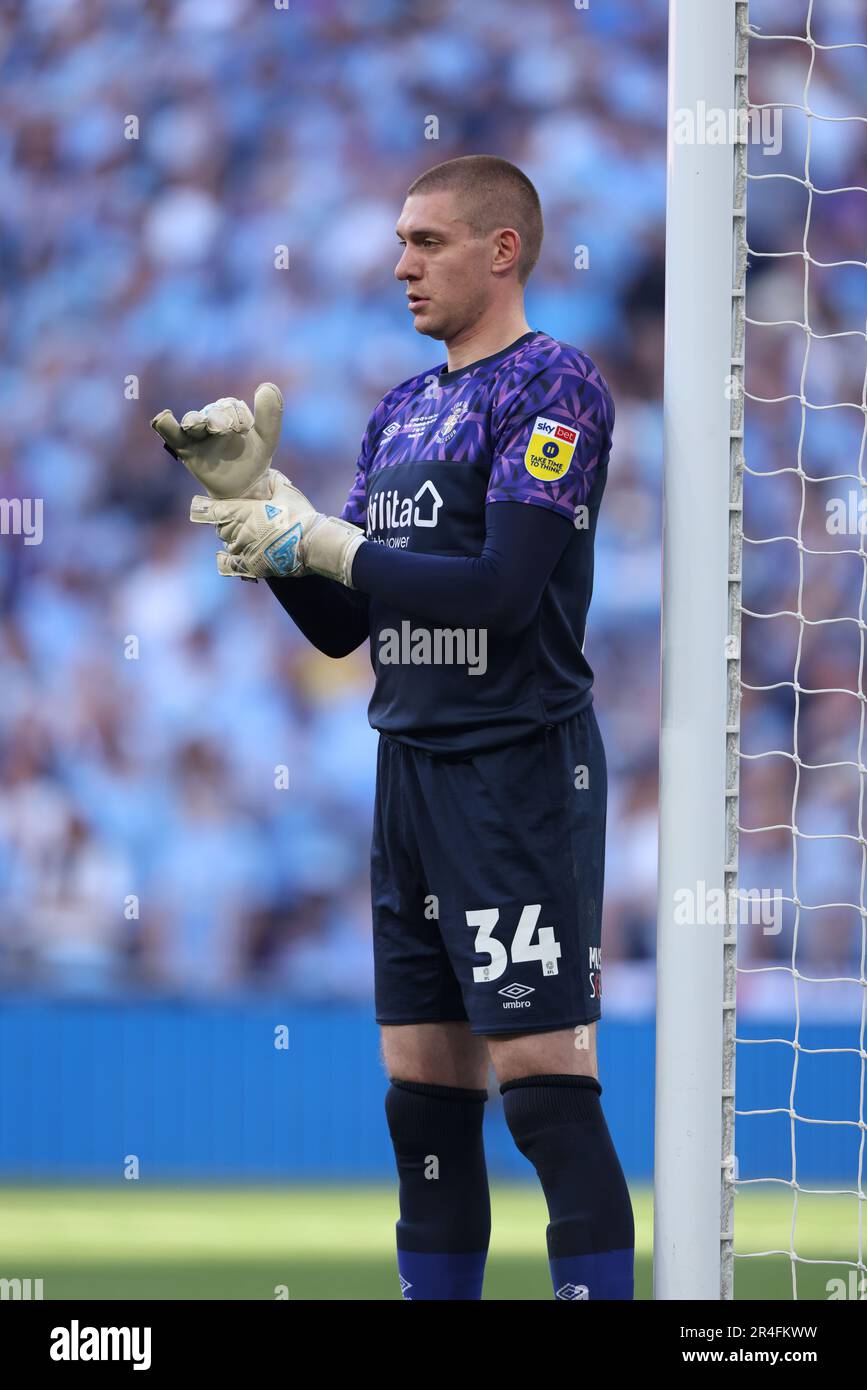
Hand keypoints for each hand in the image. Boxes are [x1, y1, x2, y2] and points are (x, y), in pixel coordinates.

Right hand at [151, 382, 282, 499]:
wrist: (244, 487)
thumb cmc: (253, 459)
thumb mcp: (267, 438)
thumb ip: (270, 415)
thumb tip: (266, 385)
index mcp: (229, 414)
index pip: (230, 405)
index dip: (239, 415)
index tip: (245, 431)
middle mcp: (211, 420)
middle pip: (212, 410)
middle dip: (222, 419)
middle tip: (229, 431)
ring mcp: (196, 435)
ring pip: (193, 419)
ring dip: (199, 421)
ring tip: (204, 427)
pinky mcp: (185, 449)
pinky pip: (170, 432)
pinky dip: (165, 424)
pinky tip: (164, 417)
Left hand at [190, 469, 365, 586]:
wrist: (313, 543)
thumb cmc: (301, 515)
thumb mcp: (287, 491)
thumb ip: (272, 480)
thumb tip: (265, 472)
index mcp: (244, 512)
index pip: (212, 510)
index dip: (202, 508)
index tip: (196, 506)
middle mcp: (239, 532)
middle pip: (221, 528)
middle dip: (227, 523)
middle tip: (242, 520)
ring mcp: (244, 550)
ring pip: (227, 544)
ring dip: (233, 540)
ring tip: (246, 536)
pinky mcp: (252, 566)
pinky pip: (229, 565)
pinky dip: (227, 560)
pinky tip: (225, 557)